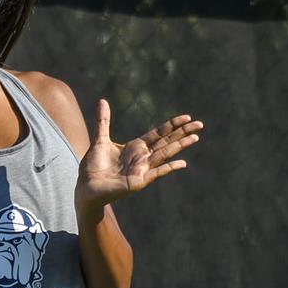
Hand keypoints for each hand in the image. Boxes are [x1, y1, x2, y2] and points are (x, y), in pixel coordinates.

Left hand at [76, 102, 201, 213]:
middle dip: (182, 133)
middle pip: (167, 142)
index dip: (172, 125)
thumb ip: (103, 121)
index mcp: (135, 147)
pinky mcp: (138, 181)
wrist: (86, 187)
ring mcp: (142, 169)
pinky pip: (156, 173)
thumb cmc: (93, 167)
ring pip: (165, 154)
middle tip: (200, 124)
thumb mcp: (100, 140)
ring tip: (196, 137)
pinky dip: (168, 168)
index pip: (159, 133)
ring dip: (180, 146)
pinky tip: (182, 163)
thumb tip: (102, 100)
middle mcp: (142, 157)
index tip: (187, 117)